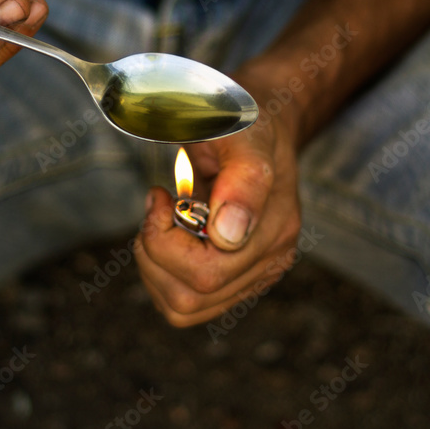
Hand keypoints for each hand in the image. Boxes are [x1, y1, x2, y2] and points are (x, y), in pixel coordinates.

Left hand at [135, 83, 303, 327]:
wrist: (256, 121)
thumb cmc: (244, 121)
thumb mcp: (243, 134)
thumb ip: (243, 181)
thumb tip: (229, 236)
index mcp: (275, 229)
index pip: (206, 273)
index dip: (166, 240)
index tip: (162, 195)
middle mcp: (269, 260)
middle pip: (189, 298)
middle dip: (155, 252)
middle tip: (157, 207)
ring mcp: (251, 273)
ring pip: (182, 307)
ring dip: (155, 266)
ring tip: (160, 220)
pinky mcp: (233, 278)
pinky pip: (184, 303)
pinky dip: (161, 272)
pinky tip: (168, 234)